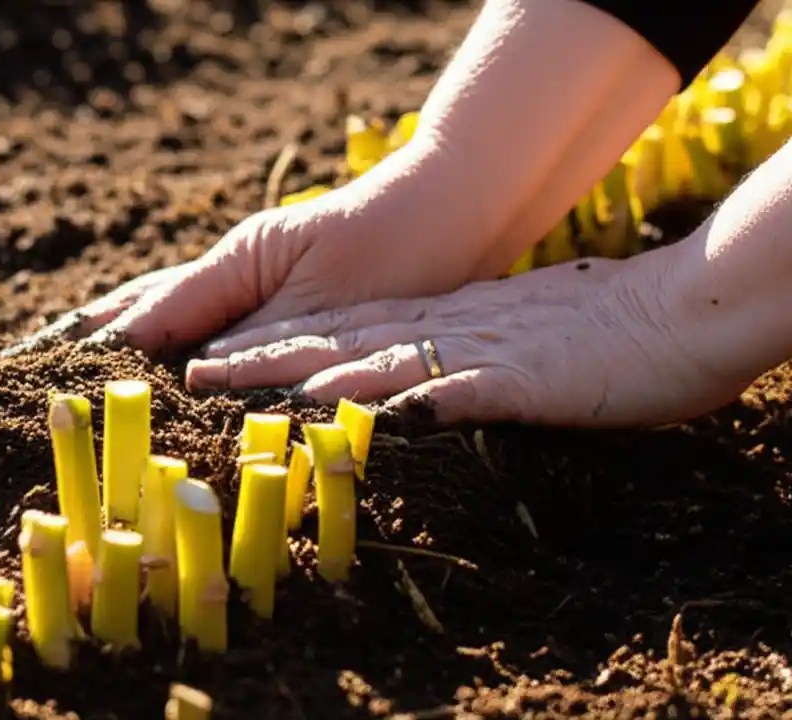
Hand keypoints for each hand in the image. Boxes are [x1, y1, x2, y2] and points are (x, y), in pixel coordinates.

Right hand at [71, 140, 503, 352]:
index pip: (150, 316)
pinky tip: (156, 364)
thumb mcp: (329, 301)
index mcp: (236, 267)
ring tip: (69, 363)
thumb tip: (194, 379)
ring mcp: (253, 285)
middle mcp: (235, 273)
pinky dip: (174, 343)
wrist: (461, 212)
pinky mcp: (279, 305)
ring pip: (171, 313)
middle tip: (34, 366)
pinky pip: (211, 328)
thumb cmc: (404, 247)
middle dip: (92, 337)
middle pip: (145, 306)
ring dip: (123, 339)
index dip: (100, 347)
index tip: (48, 374)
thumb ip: (262, 342)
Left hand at [186, 252, 750, 426]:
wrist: (672, 314)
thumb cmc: (590, 339)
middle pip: (335, 342)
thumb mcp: (501, 347)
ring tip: (236, 382)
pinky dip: (396, 397)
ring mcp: (473, 350)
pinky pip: (447, 388)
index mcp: (433, 325)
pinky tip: (349, 409)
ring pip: (373, 359)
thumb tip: (401, 392)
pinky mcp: (515, 378)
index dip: (272, 346)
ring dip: (302, 373)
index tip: (211, 359)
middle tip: (192, 370)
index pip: (337, 334)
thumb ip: (448, 365)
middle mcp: (439, 331)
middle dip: (259, 357)